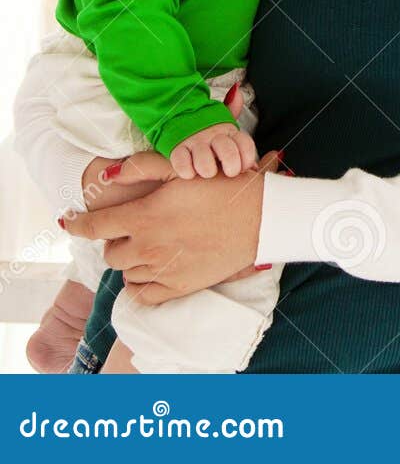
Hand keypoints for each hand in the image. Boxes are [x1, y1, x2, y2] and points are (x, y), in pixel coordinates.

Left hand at [62, 150, 280, 304]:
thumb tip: (107, 174)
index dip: (78, 225)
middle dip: (116, 241)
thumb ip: (144, 168)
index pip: (94, 226)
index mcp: (145, 216)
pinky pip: (144, 295)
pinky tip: (152, 271)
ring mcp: (163, 270)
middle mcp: (148, 246)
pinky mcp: (179, 287)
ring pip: (126, 273)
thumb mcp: (185, 169)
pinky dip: (141, 284)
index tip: (72, 223)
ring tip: (150, 248)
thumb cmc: (226, 187)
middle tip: (134, 230)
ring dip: (132, 261)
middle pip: (110, 253)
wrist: (263, 218)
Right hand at [170, 122, 257, 178]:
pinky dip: (186, 169)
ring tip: (208, 173)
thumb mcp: (231, 136)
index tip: (245, 167)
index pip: (245, 143)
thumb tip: (268, 148)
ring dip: (207, 168)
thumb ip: (245, 144)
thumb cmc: (211, 136)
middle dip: (231, 163)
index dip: (248, 157)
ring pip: (203, 156)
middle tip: (230, 172)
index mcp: (230, 132)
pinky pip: (180, 159)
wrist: (181, 120)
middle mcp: (213, 135)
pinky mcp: (177, 148)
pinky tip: (190, 174)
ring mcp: (195, 141)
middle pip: (227, 148)